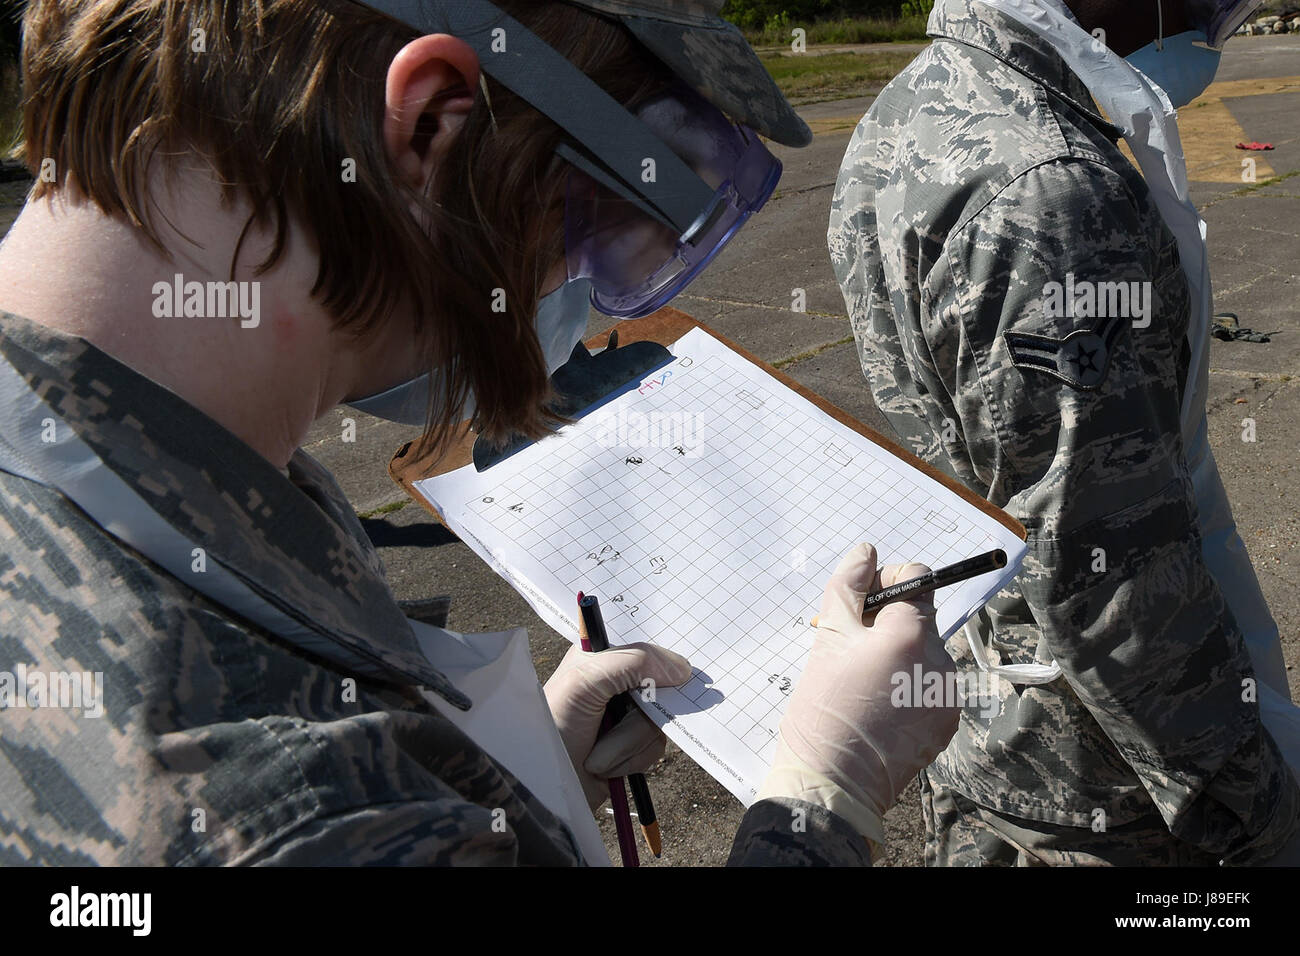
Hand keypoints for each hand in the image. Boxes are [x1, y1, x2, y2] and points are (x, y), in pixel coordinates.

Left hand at [544, 642, 691, 811]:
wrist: (545, 788)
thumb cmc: (552, 727)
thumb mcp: (586, 681)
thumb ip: (633, 662)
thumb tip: (682, 669)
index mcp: (601, 658)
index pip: (645, 648)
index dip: (661, 663)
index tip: (669, 680)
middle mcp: (616, 685)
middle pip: (660, 689)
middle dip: (638, 715)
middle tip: (613, 719)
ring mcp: (626, 718)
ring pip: (659, 723)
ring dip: (628, 743)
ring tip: (596, 751)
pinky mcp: (632, 748)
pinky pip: (656, 749)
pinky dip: (632, 760)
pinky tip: (606, 766)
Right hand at [758, 543, 959, 843]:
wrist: (833, 782)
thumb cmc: (824, 710)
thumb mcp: (827, 639)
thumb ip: (848, 587)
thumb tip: (866, 552)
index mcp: (910, 634)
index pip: (917, 580)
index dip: (887, 584)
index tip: (862, 605)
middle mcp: (940, 661)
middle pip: (919, 621)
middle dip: (889, 627)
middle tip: (852, 653)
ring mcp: (948, 694)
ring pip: (924, 655)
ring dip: (900, 659)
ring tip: (864, 686)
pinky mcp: (947, 722)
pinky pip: (931, 688)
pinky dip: (909, 689)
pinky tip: (880, 708)